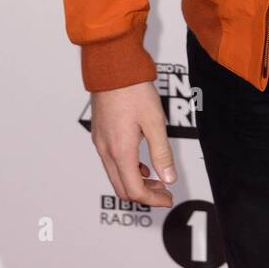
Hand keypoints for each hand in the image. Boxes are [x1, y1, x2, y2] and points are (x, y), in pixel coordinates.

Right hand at [90, 80, 176, 206]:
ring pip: (115, 175)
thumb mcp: (155, 121)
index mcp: (121, 151)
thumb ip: (162, 152)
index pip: (135, 190)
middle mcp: (106, 150)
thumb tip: (169, 178)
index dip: (153, 199)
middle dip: (144, 195)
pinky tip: (141, 162)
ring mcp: (100, 142)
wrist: (112, 67)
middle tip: (164, 192)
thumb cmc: (134, 90)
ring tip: (156, 178)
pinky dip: (127, 169)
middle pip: (122, 188)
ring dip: (136, 182)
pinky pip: (111, 162)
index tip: (168, 197)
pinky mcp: (100, 134)